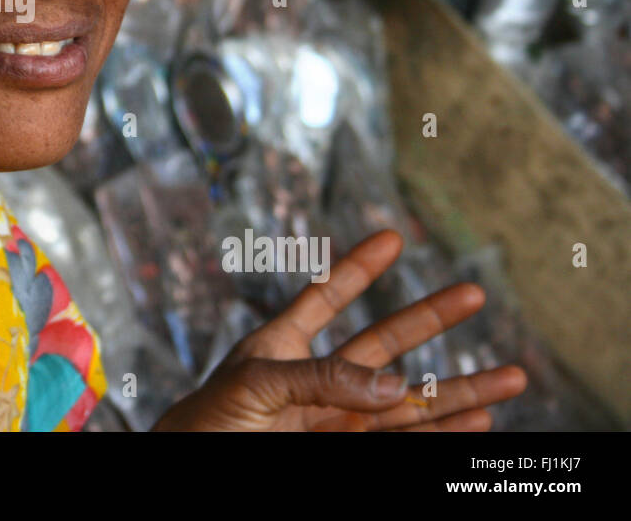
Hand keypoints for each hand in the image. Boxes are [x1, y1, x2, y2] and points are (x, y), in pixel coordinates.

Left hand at [151, 230, 527, 430]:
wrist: (191, 466)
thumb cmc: (203, 425)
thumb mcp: (253, 384)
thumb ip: (318, 376)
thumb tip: (390, 385)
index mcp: (280, 347)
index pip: (325, 298)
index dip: (356, 268)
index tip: (391, 236)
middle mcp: (316, 382)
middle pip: (384, 344)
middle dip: (429, 319)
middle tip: (474, 292)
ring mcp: (333, 422)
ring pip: (406, 403)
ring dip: (457, 392)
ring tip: (510, 378)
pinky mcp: (343, 454)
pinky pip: (400, 444)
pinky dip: (440, 435)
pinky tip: (476, 423)